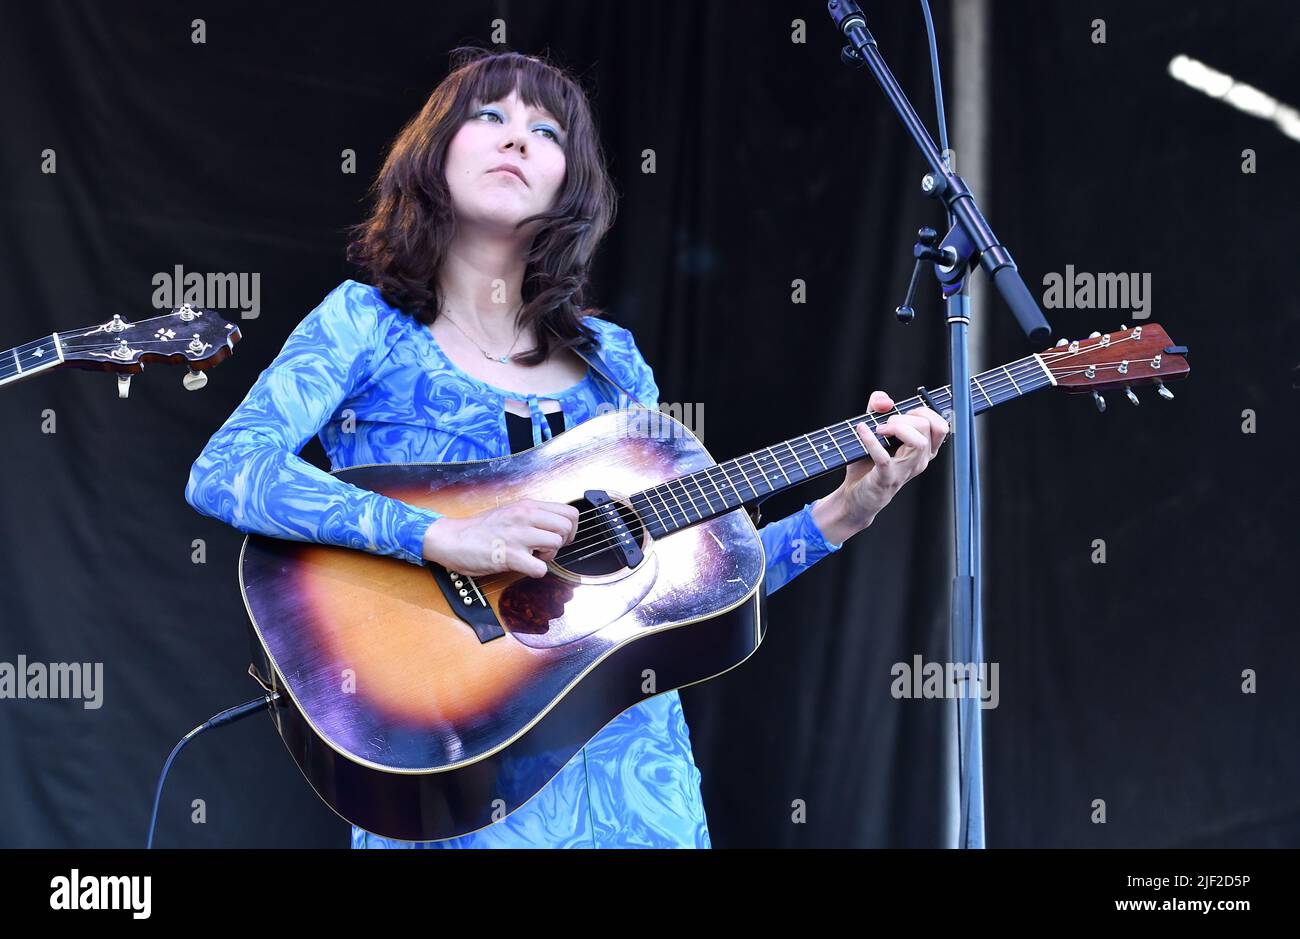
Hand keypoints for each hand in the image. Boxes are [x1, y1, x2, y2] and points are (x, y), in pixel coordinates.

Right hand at [421, 498, 579, 577]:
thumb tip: (556, 525)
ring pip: (556, 545)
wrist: (453, 539)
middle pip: (566, 528)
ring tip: (531, 556)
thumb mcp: (511, 512)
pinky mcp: (510, 556)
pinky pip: (540, 568)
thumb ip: (534, 516)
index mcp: (527, 506)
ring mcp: (518, 535)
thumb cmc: (481, 529)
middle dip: (561, 543)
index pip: (569, 512)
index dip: (570, 529)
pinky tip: (523, 567)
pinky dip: (535, 572)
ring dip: (548, 556)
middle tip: (544, 549)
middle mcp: (525, 516)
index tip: (559, 537)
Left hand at [826, 390, 949, 536]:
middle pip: (928, 429)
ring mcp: (905, 471)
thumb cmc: (867, 464)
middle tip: (886, 424)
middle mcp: (919, 461)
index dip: (924, 412)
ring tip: (879, 429)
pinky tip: (861, 430)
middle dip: (906, 417)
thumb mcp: (874, 431)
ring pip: (919, 443)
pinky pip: (884, 458)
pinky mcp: (886, 479)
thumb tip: (884, 400)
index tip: (903, 413)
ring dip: (898, 427)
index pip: (941, 426)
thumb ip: (878, 408)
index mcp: (923, 451)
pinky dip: (871, 440)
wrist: (854, 497)